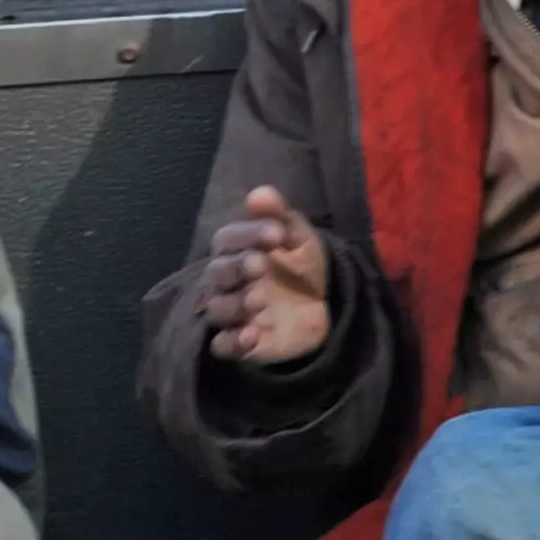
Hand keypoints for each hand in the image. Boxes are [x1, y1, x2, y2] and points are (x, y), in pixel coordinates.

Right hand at [198, 185, 332, 367]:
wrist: (323, 310)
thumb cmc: (301, 267)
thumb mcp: (299, 238)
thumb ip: (279, 215)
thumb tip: (259, 193)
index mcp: (237, 251)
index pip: (227, 239)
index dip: (248, 235)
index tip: (277, 234)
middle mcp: (227, 282)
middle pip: (216, 274)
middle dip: (236, 268)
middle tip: (261, 265)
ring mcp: (232, 314)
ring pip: (216, 308)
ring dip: (235, 303)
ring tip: (259, 300)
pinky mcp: (240, 344)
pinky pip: (222, 346)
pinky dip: (232, 342)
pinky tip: (252, 335)